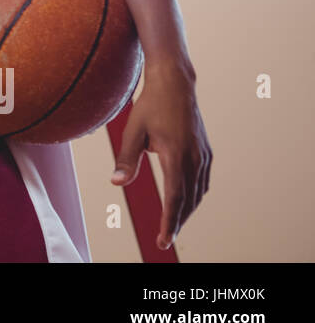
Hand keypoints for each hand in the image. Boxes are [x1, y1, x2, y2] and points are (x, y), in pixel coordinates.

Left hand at [110, 63, 211, 250]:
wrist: (175, 83)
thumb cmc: (151, 105)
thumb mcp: (133, 131)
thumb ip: (126, 158)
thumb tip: (117, 182)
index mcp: (176, 155)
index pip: (175, 198)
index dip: (170, 221)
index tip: (164, 239)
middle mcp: (194, 158)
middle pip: (188, 200)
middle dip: (177, 222)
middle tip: (166, 239)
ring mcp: (203, 155)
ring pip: (198, 192)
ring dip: (187, 210)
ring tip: (174, 224)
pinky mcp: (205, 151)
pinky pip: (202, 181)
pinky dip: (194, 196)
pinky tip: (187, 201)